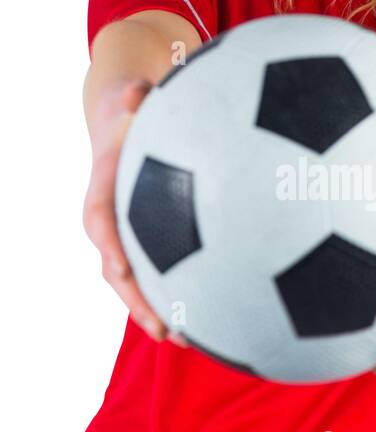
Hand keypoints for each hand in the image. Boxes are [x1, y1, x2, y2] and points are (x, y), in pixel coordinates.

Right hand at [82, 77, 187, 346]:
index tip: (123, 269)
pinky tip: (220, 319)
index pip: (99, 221)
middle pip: (115, 268)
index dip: (109, 246)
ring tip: (189, 341)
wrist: (121, 122)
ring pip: (137, 282)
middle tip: (161, 327)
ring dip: (158, 312)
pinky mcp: (152, 243)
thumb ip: (135, 95)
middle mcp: (113, 221)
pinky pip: (163, 274)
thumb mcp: (129, 95)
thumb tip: (138, 90)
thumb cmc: (130, 108)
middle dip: (135, 301)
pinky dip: (183, 295)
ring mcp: (131, 236)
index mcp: (103, 189)